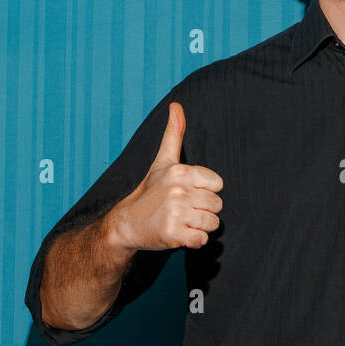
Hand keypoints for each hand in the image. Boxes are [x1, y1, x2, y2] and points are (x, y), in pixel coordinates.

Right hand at [105, 102, 223, 251]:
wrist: (126, 222)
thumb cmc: (149, 191)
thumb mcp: (162, 161)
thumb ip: (174, 134)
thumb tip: (176, 105)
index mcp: (180, 171)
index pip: (218, 184)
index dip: (206, 191)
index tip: (189, 192)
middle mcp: (178, 190)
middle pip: (217, 205)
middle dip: (204, 210)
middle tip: (184, 209)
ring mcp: (175, 213)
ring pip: (213, 223)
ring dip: (200, 226)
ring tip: (183, 221)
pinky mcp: (173, 235)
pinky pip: (202, 240)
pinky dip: (194, 240)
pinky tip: (180, 233)